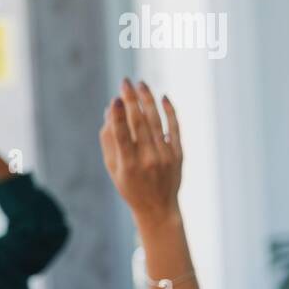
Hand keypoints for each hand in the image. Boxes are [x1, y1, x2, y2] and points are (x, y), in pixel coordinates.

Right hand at [100, 78, 182, 227]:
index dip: (118, 117)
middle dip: (131, 100)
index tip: (114, 99)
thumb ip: (110, 141)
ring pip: (157, 123)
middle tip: (125, 82)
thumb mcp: (113, 168)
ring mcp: (166, 157)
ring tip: (141, 84)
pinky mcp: (179, 154)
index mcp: (128, 165)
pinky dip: (170, 112)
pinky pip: (174, 128)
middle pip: (140, 124)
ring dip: (148, 101)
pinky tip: (163, 97)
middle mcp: (148, 160)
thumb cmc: (130, 185)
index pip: (122, 137)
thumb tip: (110, 111)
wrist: (158, 207)